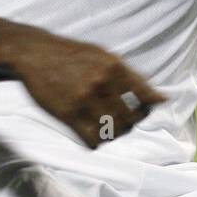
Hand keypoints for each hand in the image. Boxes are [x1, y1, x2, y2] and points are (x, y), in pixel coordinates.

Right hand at [13, 33, 164, 147]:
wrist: (36, 54)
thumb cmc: (73, 54)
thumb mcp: (103, 55)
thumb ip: (129, 75)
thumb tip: (160, 98)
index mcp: (114, 67)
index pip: (145, 96)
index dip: (149, 107)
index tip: (147, 110)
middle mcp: (102, 83)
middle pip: (130, 118)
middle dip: (130, 123)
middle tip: (124, 122)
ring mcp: (84, 100)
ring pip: (112, 131)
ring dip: (113, 134)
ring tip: (108, 129)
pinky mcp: (68, 114)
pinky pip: (92, 140)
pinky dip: (96, 142)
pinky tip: (92, 134)